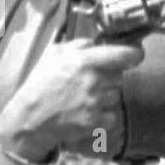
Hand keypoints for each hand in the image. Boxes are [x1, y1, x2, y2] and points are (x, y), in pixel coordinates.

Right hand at [0, 36, 143, 161]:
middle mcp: (93, 80)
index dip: (134, 54)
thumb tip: (98, 43)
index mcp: (84, 60)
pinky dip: (103, 115)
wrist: (29, 119)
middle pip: (119, 76)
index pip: (125, 54)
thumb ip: (79, 45)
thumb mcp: (54, 54)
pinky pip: (112, 115)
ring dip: (105, 97)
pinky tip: (86, 113)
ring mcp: (96, 102)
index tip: (134, 55)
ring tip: (83, 99)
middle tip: (90, 82)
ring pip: (115, 96)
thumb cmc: (39, 85)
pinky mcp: (96, 121)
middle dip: (109, 78)